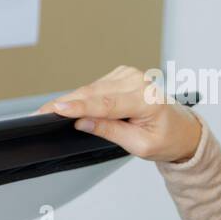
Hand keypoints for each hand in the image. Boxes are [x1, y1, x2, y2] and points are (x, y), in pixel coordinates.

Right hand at [32, 65, 201, 163]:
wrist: (180, 128)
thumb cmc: (165, 138)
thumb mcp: (140, 145)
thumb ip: (111, 131)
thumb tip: (83, 122)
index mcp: (147, 99)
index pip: (107, 104)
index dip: (80, 107)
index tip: (58, 108)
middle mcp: (138, 81)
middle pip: (93, 93)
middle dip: (66, 103)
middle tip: (40, 113)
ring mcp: (130, 75)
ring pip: (91, 88)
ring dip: (74, 101)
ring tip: (55, 113)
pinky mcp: (122, 74)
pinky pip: (96, 86)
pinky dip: (84, 97)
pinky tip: (78, 107)